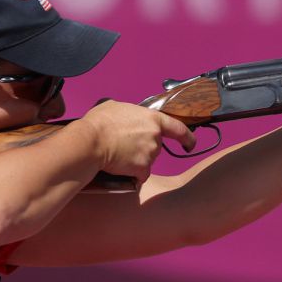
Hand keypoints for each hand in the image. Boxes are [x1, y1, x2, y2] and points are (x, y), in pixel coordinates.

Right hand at [80, 100, 194, 181]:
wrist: (92, 142)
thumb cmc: (100, 122)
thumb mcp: (115, 107)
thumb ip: (127, 112)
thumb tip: (122, 115)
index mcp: (153, 119)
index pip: (178, 128)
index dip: (187, 137)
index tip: (190, 144)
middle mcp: (156, 137)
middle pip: (155, 146)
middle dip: (143, 148)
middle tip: (123, 145)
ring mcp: (150, 154)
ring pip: (147, 160)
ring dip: (136, 160)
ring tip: (118, 155)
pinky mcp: (142, 169)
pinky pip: (141, 175)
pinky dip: (133, 174)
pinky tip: (121, 169)